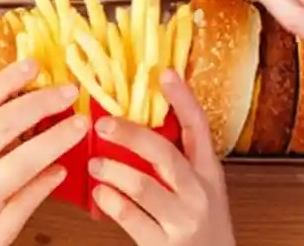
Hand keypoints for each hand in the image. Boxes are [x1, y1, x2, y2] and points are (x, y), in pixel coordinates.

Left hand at [91, 71, 234, 245]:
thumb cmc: (200, 231)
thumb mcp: (199, 192)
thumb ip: (176, 164)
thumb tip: (136, 129)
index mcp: (208, 174)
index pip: (199, 128)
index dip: (183, 99)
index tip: (164, 74)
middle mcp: (198, 194)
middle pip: (165, 154)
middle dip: (131, 135)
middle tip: (102, 124)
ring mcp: (182, 221)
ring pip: (143, 186)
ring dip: (112, 170)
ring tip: (95, 164)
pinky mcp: (163, 245)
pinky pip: (132, 218)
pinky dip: (112, 203)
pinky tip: (100, 194)